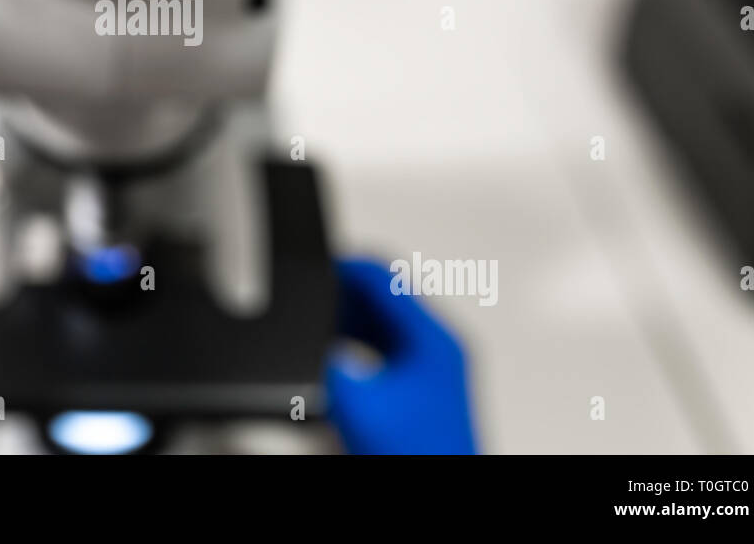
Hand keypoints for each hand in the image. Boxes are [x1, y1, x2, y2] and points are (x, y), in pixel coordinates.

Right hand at [326, 259, 478, 453]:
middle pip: (387, 296)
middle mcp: (439, 345)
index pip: (386, 278)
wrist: (441, 488)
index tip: (319, 264)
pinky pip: (389, 343)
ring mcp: (435, 363)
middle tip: (313, 298)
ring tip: (319, 325)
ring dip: (352, 318)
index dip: (348, 266)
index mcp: (432, 340)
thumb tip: (314, 345)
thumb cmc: (418, 455)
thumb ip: (330, 369)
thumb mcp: (359, 408)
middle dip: (346, 295)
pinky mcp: (426, 381)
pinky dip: (362, 340)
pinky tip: (339, 354)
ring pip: (387, 320)